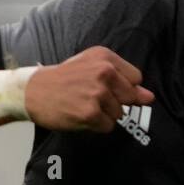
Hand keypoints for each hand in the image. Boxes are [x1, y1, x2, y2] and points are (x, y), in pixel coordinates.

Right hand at [23, 46, 154, 132]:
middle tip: (91, 97)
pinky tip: (80, 115)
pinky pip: (108, 126)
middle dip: (115, 102)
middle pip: (130, 98)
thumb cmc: (64, 79)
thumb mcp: (91, 68)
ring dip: (104, 115)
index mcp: (105, 58)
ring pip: (119, 114)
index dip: (124, 88)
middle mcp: (104, 72)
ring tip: (82, 105)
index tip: (106, 88)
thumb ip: (123, 81)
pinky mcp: (91, 113)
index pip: (136, 78)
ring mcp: (98, 93)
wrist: (32, 91)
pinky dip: (96, 126)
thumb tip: (150, 97)